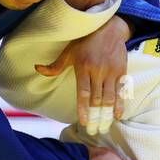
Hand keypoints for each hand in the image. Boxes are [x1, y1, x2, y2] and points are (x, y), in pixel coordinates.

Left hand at [36, 17, 132, 134]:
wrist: (109, 28)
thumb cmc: (86, 41)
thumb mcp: (69, 51)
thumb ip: (55, 65)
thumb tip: (37, 69)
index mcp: (84, 67)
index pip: (83, 93)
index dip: (83, 109)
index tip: (83, 122)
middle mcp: (98, 71)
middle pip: (97, 99)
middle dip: (95, 117)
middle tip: (93, 131)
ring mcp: (111, 72)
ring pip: (110, 98)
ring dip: (107, 114)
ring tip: (103, 127)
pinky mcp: (122, 71)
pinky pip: (122, 91)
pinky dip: (120, 105)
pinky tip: (117, 116)